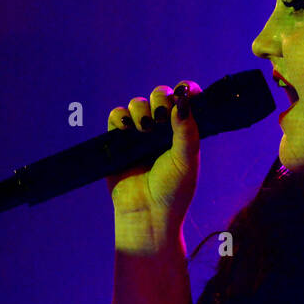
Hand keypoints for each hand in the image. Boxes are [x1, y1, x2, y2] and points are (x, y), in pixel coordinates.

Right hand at [106, 81, 201, 229]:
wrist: (147, 213)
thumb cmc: (173, 190)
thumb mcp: (186, 159)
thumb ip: (187, 129)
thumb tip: (183, 99)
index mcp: (183, 131)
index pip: (186, 100)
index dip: (186, 90)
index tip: (185, 90)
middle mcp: (163, 129)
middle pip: (160, 95)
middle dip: (160, 98)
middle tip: (161, 117)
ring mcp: (140, 133)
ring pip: (138, 104)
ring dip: (141, 109)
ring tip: (145, 129)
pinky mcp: (118, 141)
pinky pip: (117, 116)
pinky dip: (120, 116)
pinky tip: (126, 127)